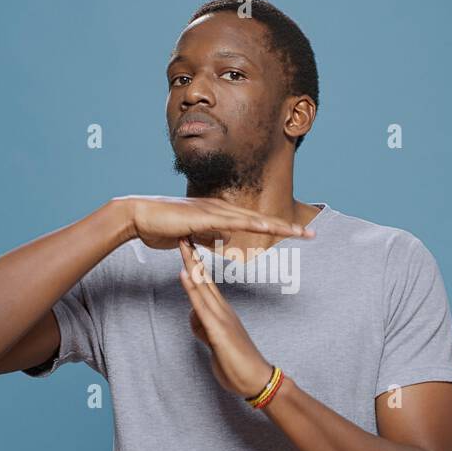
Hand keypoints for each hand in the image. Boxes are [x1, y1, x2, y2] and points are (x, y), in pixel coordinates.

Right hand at [116, 195, 314, 250]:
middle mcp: (221, 209)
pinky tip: (269, 227)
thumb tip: (222, 242)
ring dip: (279, 225)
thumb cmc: (161, 227)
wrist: (139, 217)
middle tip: (312, 233)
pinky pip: (235, 221)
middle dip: (288, 226)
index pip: (254, 222)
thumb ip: (207, 237)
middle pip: (261, 218)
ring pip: (254, 219)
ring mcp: (214, 210)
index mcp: (219, 214)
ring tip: (301, 232)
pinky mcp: (205, 216)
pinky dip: (254, 224)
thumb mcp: (191, 237)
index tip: (297, 234)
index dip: (276, 228)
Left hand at [176, 238, 276, 398]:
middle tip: (183, 235)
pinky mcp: (219, 331)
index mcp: (222, 313)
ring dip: (192, 266)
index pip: (205, 284)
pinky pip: (202, 306)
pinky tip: (186, 275)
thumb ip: (204, 328)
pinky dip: (192, 289)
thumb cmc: (238, 364)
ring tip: (183, 246)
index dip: (195, 266)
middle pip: (203, 279)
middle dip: (192, 257)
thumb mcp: (215, 343)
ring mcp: (222, 319)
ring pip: (203, 287)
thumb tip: (194, 316)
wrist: (257, 380)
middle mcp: (222, 311)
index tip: (187, 249)